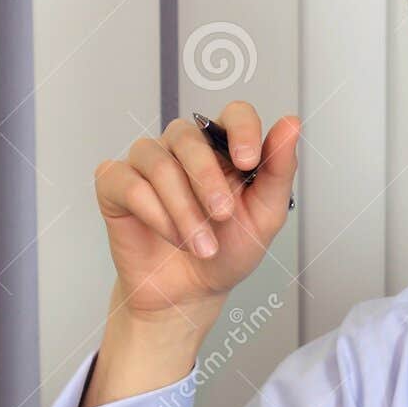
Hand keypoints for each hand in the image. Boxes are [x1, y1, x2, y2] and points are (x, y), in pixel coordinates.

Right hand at [93, 101, 299, 323]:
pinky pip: (127, 183)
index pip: (234, 113)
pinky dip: (153, 213)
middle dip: (207, 180)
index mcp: (223, 147)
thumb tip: (292, 122)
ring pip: (157, 162)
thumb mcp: (264, 217)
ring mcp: (146, 162)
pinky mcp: (115, 184)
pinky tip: (168, 236)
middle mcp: (183, 147)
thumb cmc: (227, 251)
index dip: (241, 129)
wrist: (190, 294)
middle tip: (223, 217)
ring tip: (201, 246)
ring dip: (183, 209)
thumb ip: (278, 170)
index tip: (249, 161)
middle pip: (187, 135)